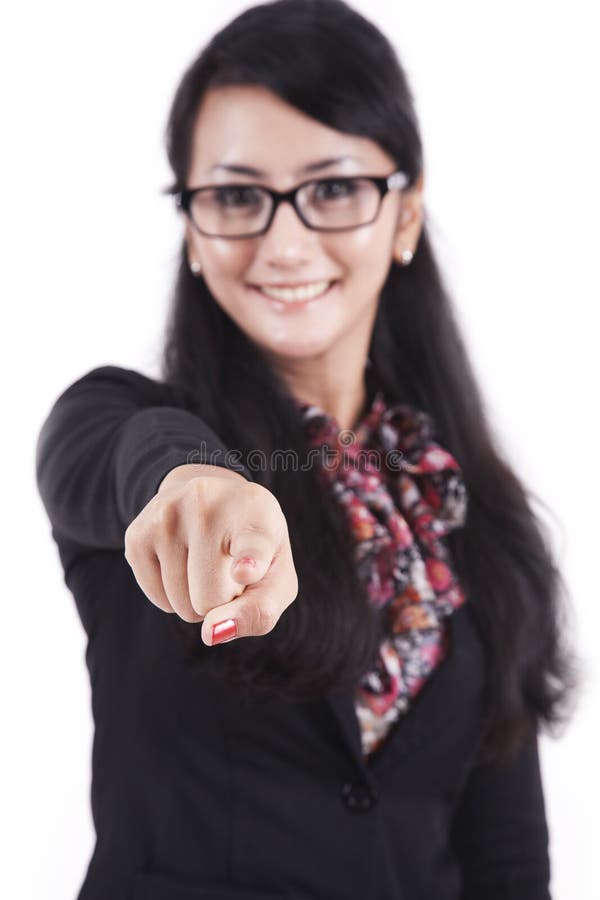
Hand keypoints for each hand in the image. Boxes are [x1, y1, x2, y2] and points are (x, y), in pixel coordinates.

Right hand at [123, 465, 297, 645]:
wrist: (213, 499)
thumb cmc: (253, 549)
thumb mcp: (276, 576)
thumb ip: (260, 611)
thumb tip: (212, 633)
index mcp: (256, 511)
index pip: (253, 544)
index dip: (250, 561)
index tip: (246, 571)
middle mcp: (208, 504)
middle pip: (211, 599)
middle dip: (221, 600)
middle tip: (227, 567)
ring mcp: (168, 514)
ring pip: (182, 604)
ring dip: (196, 598)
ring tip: (206, 562)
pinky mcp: (138, 533)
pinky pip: (159, 600)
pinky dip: (174, 596)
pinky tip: (183, 562)